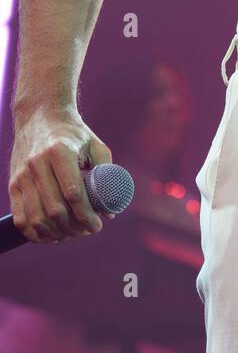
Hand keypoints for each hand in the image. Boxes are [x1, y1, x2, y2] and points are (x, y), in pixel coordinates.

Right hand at [9, 105, 113, 242]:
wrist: (40, 116)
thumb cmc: (73, 133)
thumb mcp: (95, 145)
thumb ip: (107, 174)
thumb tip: (110, 210)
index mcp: (60, 152)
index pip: (73, 193)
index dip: (87, 215)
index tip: (98, 225)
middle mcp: (37, 164)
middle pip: (54, 209)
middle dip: (74, 227)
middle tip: (88, 230)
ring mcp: (22, 175)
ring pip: (36, 218)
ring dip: (56, 233)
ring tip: (72, 233)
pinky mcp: (13, 184)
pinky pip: (20, 218)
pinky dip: (35, 233)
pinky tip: (51, 235)